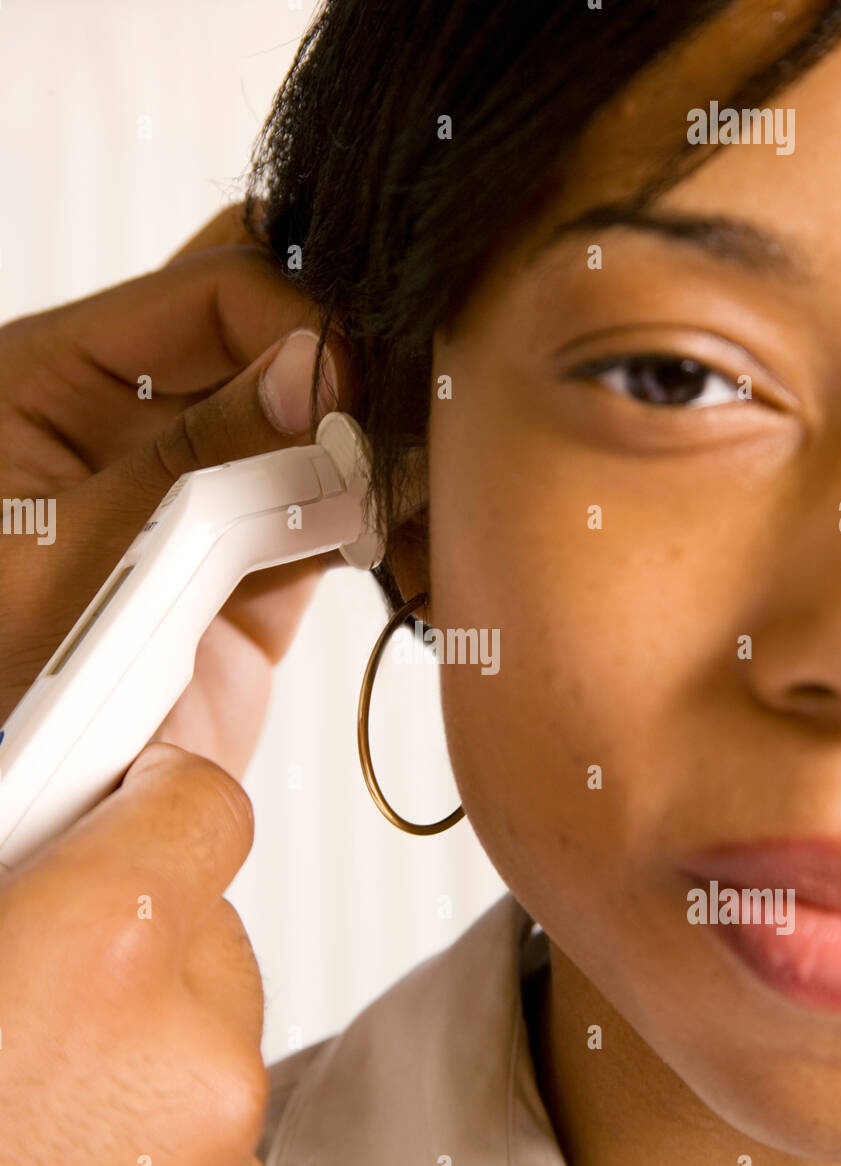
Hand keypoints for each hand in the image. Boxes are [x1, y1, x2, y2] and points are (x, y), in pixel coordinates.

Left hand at [0, 209, 353, 775]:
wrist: (17, 809)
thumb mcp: (73, 552)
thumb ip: (196, 459)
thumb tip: (309, 374)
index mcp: (56, 378)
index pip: (212, 293)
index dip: (298, 327)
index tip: (350, 389)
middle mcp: (134, 423)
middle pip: (268, 332)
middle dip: (346, 358)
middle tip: (398, 407)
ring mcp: (197, 495)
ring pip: (314, 426)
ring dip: (370, 447)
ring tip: (413, 478)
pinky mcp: (245, 572)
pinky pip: (326, 523)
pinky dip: (372, 528)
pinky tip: (401, 535)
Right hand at [0, 742, 271, 1165]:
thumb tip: (22, 827)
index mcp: (107, 947)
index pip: (203, 804)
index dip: (155, 795)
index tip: (130, 799)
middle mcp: (192, 1050)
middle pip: (208, 931)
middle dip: (134, 940)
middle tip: (38, 982)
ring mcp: (224, 1159)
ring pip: (210, 1039)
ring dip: (143, 1047)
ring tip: (31, 1106)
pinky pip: (213, 1139)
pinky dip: (157, 1139)